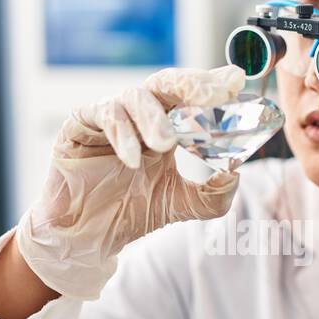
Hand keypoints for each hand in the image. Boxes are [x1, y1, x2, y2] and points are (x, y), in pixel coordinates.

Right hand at [13, 65, 245, 299]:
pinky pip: (103, 114)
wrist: (89, 237)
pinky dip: (122, 133)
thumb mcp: (186, 204)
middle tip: (215, 94)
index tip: (236, 81)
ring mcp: (110, 116)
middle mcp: (140, 114)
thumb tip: (237, 167)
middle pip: (167, 83)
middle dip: (193, 84)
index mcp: (169, 124)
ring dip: (155, 117)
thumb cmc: (134, 212)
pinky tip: (133, 160)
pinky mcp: (80, 125)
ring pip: (135, 96)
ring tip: (166, 143)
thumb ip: (215, 190)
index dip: (214, 85)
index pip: (193, 96)